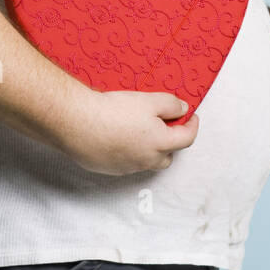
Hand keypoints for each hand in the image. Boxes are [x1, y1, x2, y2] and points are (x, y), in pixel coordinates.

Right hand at [59, 89, 198, 174]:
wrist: (76, 122)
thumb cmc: (114, 111)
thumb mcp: (149, 100)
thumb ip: (171, 105)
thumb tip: (183, 110)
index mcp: (160, 144)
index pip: (187, 139)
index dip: (192, 125)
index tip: (191, 116)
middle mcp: (145, 160)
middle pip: (167, 157)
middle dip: (170, 142)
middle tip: (164, 125)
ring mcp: (126, 167)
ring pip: (145, 161)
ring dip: (148, 149)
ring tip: (139, 129)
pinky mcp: (107, 168)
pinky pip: (125, 162)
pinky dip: (128, 152)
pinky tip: (118, 136)